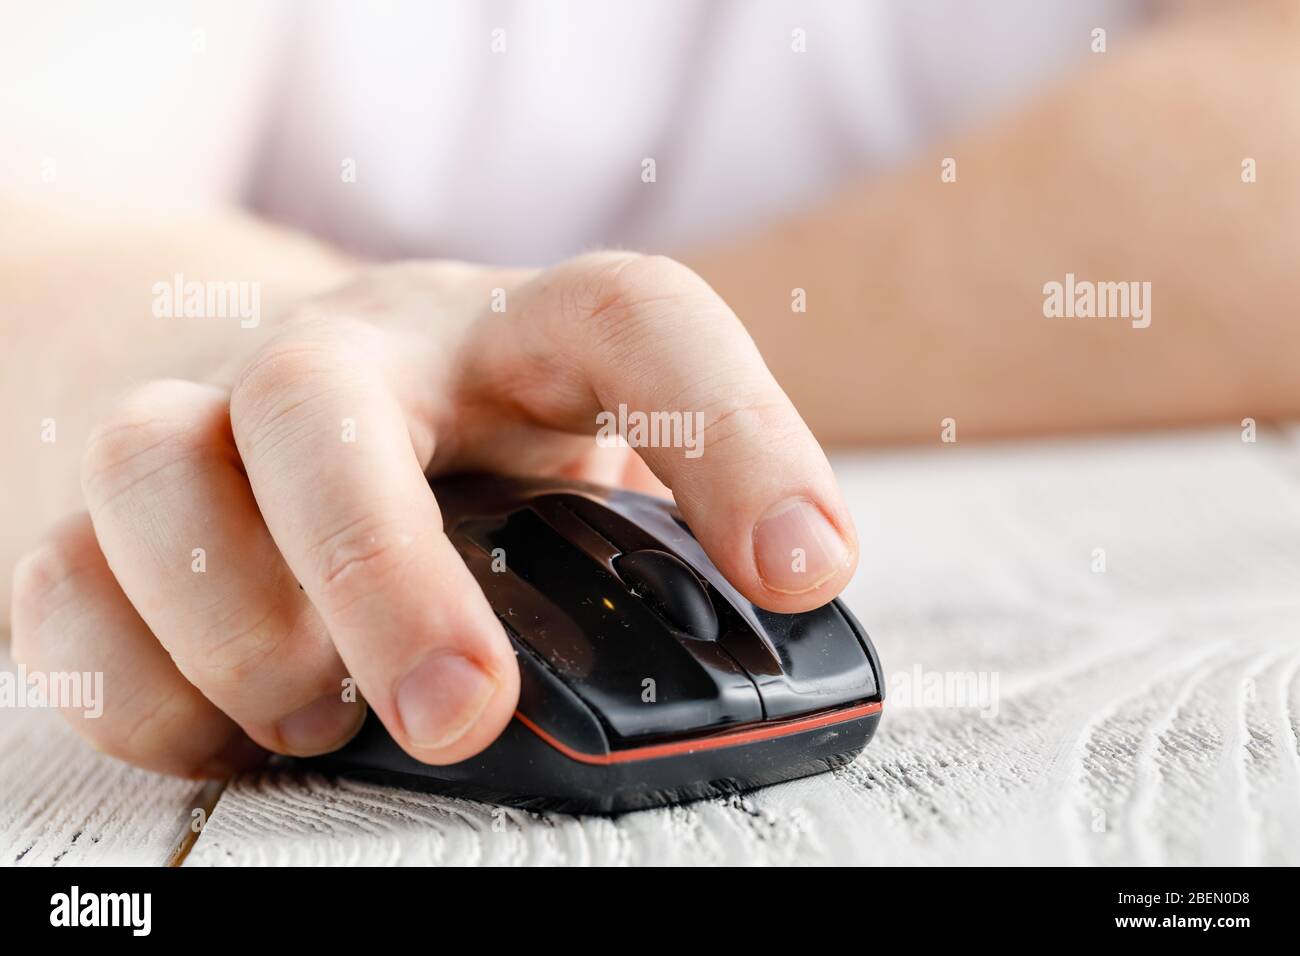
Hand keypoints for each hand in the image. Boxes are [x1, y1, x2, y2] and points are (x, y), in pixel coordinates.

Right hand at [10, 253, 858, 776]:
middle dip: (381, 570)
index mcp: (516, 337)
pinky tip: (232, 730)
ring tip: (318, 719)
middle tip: (459, 714)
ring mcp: (220, 415)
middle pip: (326, 400)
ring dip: (236, 622)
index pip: (633, 320)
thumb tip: (686, 701)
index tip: (807, 569)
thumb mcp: (577, 487)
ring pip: (154, 465)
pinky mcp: (111, 502)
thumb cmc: (474, 462)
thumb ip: (623, 571)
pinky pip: (69, 578)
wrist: (292, 399)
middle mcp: (362, 355)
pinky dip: (144, 688)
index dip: (736, 434)